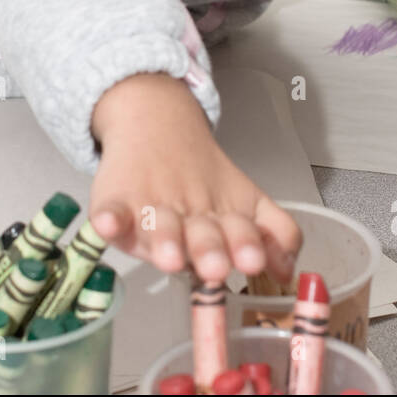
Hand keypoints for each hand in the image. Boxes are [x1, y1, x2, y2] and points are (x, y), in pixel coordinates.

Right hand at [87, 73, 301, 282]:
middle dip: (210, 249)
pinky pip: (111, 211)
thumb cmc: (201, 177)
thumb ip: (273, 235)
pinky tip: (108, 225)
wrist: (155, 123)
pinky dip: (108, 220)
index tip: (254, 261)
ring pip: (162, 226)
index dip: (249, 244)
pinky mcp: (118, 201)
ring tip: (170, 257)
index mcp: (226, 214)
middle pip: (204, 233)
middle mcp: (192, 213)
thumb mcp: (245, 201)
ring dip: (166, 240)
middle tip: (215, 266)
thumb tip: (287, 273)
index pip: (243, 230)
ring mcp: (153, 207)